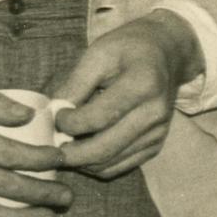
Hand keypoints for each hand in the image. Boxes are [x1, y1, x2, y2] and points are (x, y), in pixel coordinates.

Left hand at [53, 12, 201, 179]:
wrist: (166, 54)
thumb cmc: (128, 49)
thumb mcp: (98, 53)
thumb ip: (75, 84)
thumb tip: (54, 114)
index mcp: (143, 84)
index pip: (98, 117)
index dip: (69, 122)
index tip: (56, 115)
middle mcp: (155, 113)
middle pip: (104, 148)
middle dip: (70, 153)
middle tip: (50, 146)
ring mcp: (157, 133)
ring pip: (109, 164)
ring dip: (80, 162)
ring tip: (64, 146)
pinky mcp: (155, 146)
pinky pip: (120, 167)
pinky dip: (96, 165)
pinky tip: (82, 150)